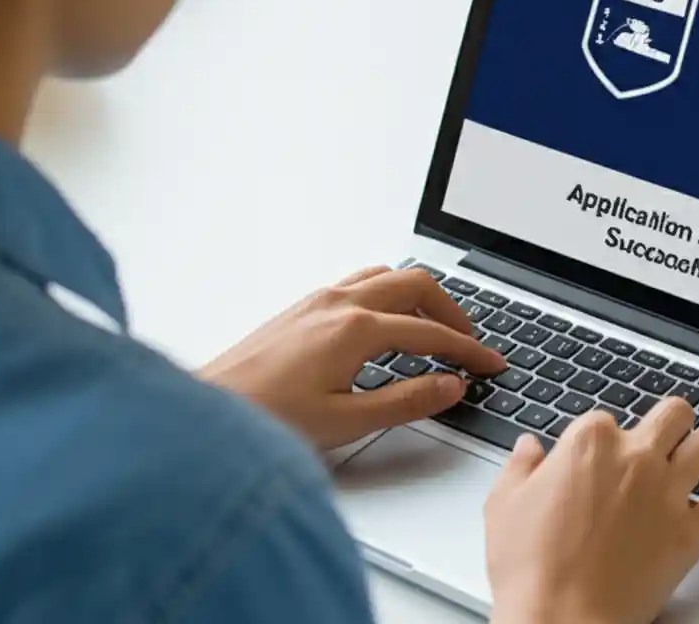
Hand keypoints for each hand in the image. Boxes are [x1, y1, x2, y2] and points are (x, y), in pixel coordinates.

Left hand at [199, 266, 505, 449]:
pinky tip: (387, 323)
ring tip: (435, 329)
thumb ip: (407, 401)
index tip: (490, 363)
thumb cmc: (265, 417)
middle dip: (452, 311)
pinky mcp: (302, 307)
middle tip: (469, 342)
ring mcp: (317, 300)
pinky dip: (389, 295)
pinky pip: (360, 282)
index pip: (431, 333)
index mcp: (355, 329)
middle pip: (415, 286)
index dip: (468, 349)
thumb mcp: (348, 420)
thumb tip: (449, 385)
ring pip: (387, 277)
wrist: (207, 411)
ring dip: (419, 297)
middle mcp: (338, 303)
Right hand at [485, 399, 698, 623]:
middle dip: (668, 424)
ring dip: (697, 453)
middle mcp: (636, 458)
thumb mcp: (503, 506)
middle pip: (673, 414)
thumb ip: (520, 467)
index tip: (595, 460)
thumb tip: (528, 448)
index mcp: (590, 443)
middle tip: (660, 440)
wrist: (563, 619)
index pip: (606, 417)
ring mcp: (668, 493)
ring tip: (686, 467)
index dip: (601, 439)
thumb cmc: (531, 569)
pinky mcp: (691, 532)